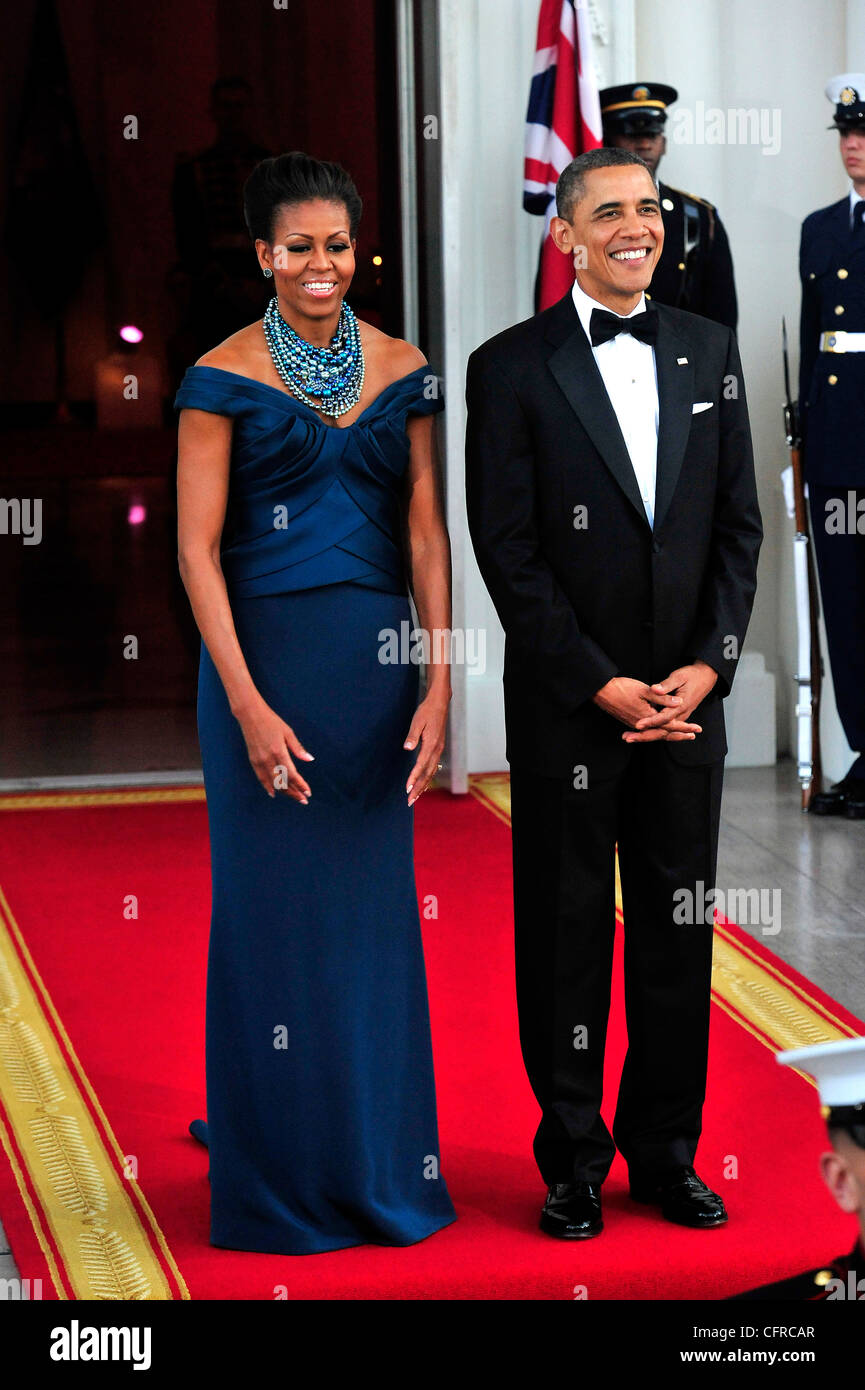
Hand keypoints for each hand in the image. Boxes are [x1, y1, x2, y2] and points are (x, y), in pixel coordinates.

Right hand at [235, 696, 313, 801]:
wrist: (250, 715)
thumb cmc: (272, 721)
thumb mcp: (288, 732)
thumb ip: (298, 748)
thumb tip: (309, 759)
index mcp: (279, 752)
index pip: (292, 774)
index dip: (300, 785)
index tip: (308, 792)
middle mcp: (268, 759)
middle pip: (282, 782)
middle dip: (294, 793)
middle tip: (304, 799)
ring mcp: (259, 761)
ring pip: (272, 783)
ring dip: (284, 792)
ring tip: (294, 797)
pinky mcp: (253, 760)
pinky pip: (261, 778)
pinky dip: (268, 787)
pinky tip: (274, 793)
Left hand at [404, 689, 448, 806]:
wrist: (439, 703)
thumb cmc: (427, 711)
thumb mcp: (417, 722)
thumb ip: (412, 736)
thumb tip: (407, 747)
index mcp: (431, 744)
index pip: (421, 765)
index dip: (413, 777)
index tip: (406, 788)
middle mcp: (437, 750)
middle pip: (427, 773)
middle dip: (418, 788)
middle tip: (409, 801)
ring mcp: (438, 750)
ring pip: (431, 772)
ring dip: (423, 785)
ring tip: (415, 797)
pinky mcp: (438, 748)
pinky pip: (433, 767)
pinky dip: (427, 777)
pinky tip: (423, 783)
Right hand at [592, 675, 702, 742]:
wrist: (601, 691)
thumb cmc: (622, 688)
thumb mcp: (644, 690)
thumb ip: (662, 697)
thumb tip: (678, 702)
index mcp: (647, 717)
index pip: (670, 725)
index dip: (684, 726)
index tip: (697, 729)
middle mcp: (642, 724)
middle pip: (664, 733)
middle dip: (680, 734)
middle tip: (693, 735)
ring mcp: (635, 724)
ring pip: (656, 733)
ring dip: (670, 734)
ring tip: (682, 735)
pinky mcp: (630, 722)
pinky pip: (648, 731)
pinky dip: (658, 732)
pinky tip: (662, 730)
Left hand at [625, 661, 717, 743]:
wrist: (706, 677)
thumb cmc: (692, 675)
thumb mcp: (679, 677)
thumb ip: (666, 685)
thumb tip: (655, 689)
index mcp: (681, 706)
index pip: (663, 718)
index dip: (650, 721)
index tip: (637, 725)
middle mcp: (681, 715)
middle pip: (662, 730)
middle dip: (644, 735)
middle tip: (627, 738)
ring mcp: (680, 717)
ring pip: (662, 731)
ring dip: (646, 735)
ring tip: (629, 738)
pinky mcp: (677, 716)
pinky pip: (665, 728)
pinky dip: (652, 732)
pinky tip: (640, 733)